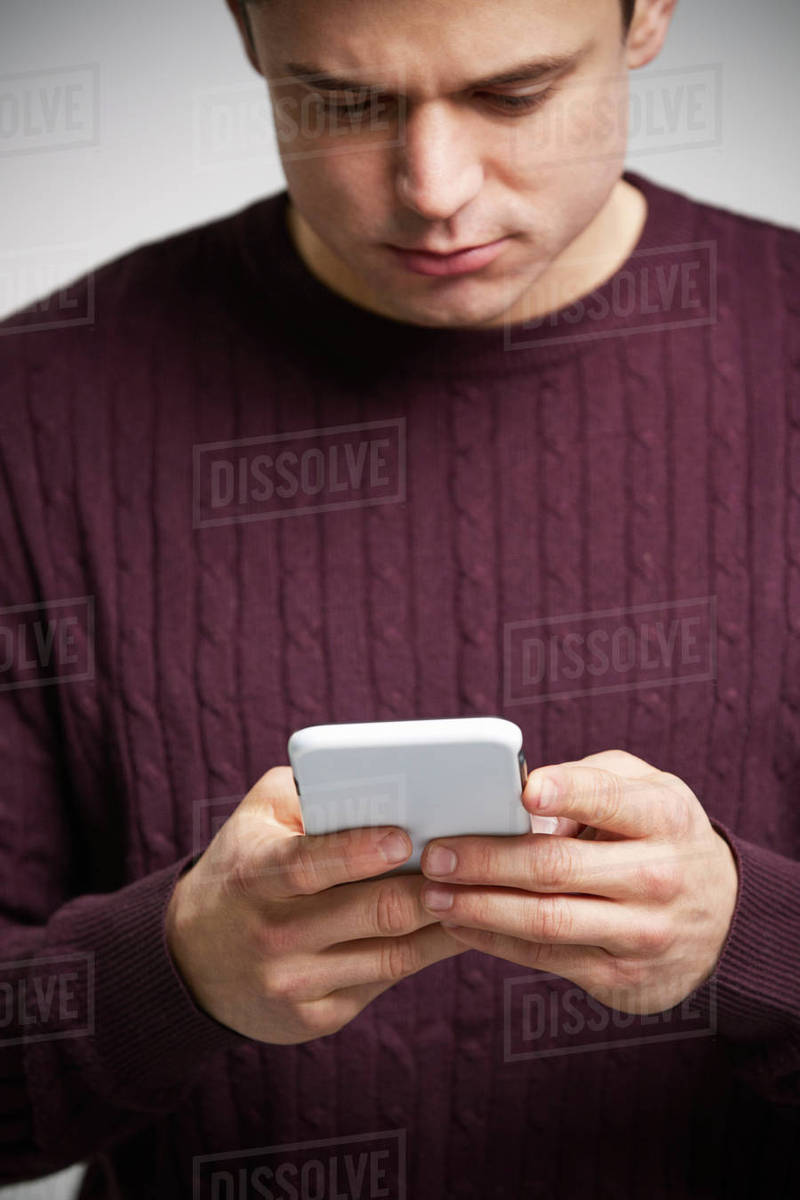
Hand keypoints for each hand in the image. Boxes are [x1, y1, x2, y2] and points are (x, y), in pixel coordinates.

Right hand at [165, 766, 464, 1043]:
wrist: (193, 960)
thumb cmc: (243, 867)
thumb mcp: (256, 817)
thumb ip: (309, 791)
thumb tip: (381, 783)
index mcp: (253, 877)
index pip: (308, 865)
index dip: (358, 852)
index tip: (405, 837)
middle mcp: (272, 935)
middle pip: (369, 914)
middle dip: (426, 889)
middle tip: (473, 864)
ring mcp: (294, 984)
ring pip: (390, 955)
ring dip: (443, 925)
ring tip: (482, 894)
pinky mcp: (316, 1018)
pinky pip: (384, 982)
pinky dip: (424, 954)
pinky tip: (453, 929)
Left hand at [419, 749, 738, 1013]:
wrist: (725, 920)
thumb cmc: (659, 835)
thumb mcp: (646, 791)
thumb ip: (590, 779)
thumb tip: (520, 797)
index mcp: (664, 817)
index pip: (610, 800)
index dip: (567, 793)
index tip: (524, 791)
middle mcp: (658, 875)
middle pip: (558, 867)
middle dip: (487, 860)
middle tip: (436, 853)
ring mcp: (642, 932)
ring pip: (546, 921)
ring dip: (479, 907)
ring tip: (433, 892)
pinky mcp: (621, 976)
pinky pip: (545, 959)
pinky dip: (494, 940)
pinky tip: (458, 922)